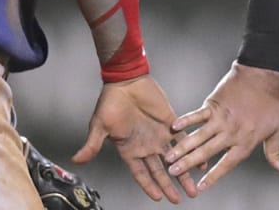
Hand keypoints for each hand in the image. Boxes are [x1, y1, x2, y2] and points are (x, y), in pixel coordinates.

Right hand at [72, 75, 198, 202]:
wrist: (126, 80)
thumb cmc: (110, 102)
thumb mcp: (100, 125)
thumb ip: (93, 145)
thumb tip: (77, 159)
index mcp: (130, 150)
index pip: (141, 174)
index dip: (149, 186)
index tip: (158, 198)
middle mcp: (146, 146)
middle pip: (160, 171)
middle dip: (170, 186)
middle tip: (180, 199)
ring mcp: (159, 135)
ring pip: (174, 159)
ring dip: (184, 173)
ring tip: (193, 188)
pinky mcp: (171, 122)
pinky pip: (184, 139)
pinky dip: (193, 150)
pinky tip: (201, 161)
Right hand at [165, 62, 278, 190]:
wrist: (263, 76)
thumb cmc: (272, 103)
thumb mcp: (278, 130)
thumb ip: (275, 152)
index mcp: (246, 141)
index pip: (227, 164)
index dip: (213, 176)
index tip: (200, 188)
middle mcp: (230, 132)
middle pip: (206, 152)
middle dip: (188, 164)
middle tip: (173, 173)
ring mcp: (220, 118)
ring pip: (197, 136)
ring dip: (182, 146)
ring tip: (168, 156)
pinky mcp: (213, 104)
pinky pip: (196, 114)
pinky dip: (185, 120)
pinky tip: (173, 127)